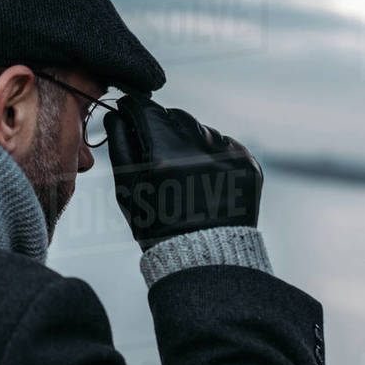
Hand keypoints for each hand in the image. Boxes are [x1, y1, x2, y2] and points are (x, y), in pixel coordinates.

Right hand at [103, 95, 262, 250]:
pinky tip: (203, 177)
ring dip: (188, 139)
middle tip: (156, 150)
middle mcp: (199, 150)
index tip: (128, 110)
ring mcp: (228, 155)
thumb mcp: (129, 188)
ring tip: (183, 171)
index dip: (133, 108)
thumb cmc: (158, 225)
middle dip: (161, 125)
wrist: (204, 256)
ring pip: (200, 128)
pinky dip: (211, 153)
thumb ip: (120, 145)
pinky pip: (223, 144)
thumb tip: (116, 114)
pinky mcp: (247, 163)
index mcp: (164, 156)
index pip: (145, 110)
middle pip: (174, 115)